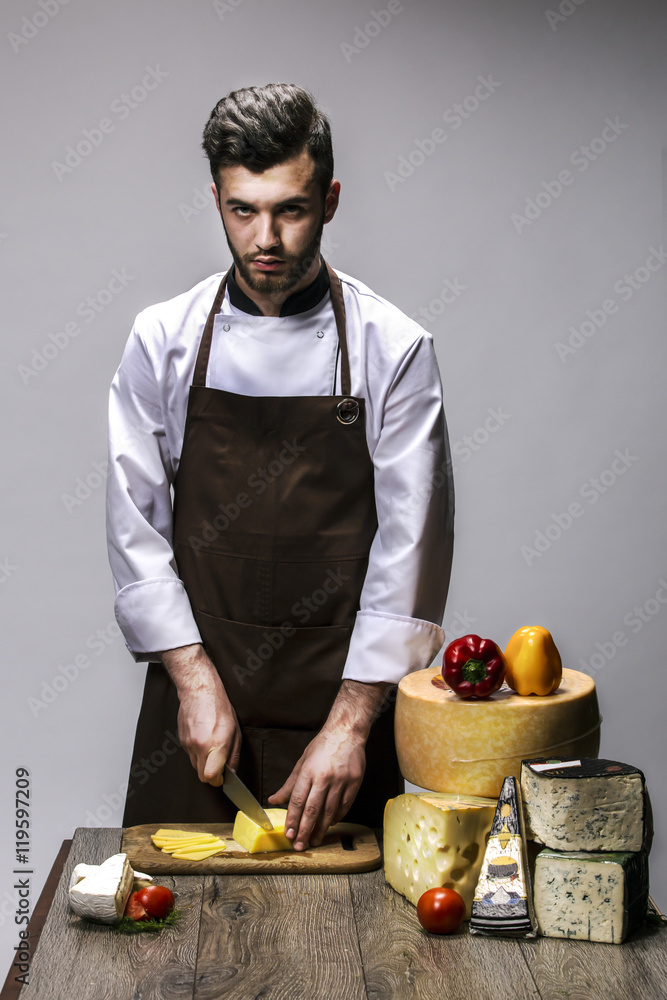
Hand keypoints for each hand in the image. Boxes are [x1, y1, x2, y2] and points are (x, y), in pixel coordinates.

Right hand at [161, 643, 241, 785]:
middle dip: (211, 775)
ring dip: (204, 763)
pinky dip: (197, 753)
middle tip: (219, 765)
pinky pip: (190, 755)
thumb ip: (234, 755)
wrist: (199, 691)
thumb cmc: (219, 707)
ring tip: (212, 747)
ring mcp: (188, 744)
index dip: (218, 781)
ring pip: (195, 766)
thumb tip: (232, 771)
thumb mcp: (235, 731)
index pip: (211, 776)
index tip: (223, 777)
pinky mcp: (181, 741)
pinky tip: (203, 739)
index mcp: (215, 744)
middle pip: (202, 776)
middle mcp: (199, 746)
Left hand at [268, 725, 365, 850]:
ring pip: (329, 811)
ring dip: (321, 829)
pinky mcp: (354, 782)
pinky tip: (330, 824)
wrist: (347, 732)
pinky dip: (336, 817)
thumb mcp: (302, 762)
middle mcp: (325, 777)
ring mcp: (341, 781)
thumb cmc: (323, 745)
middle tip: (300, 845)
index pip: (298, 801)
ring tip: (314, 840)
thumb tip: (274, 799)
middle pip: (312, 810)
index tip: (289, 834)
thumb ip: (289, 784)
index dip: (293, 820)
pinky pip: (345, 806)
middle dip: (304, 831)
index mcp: (309, 771)